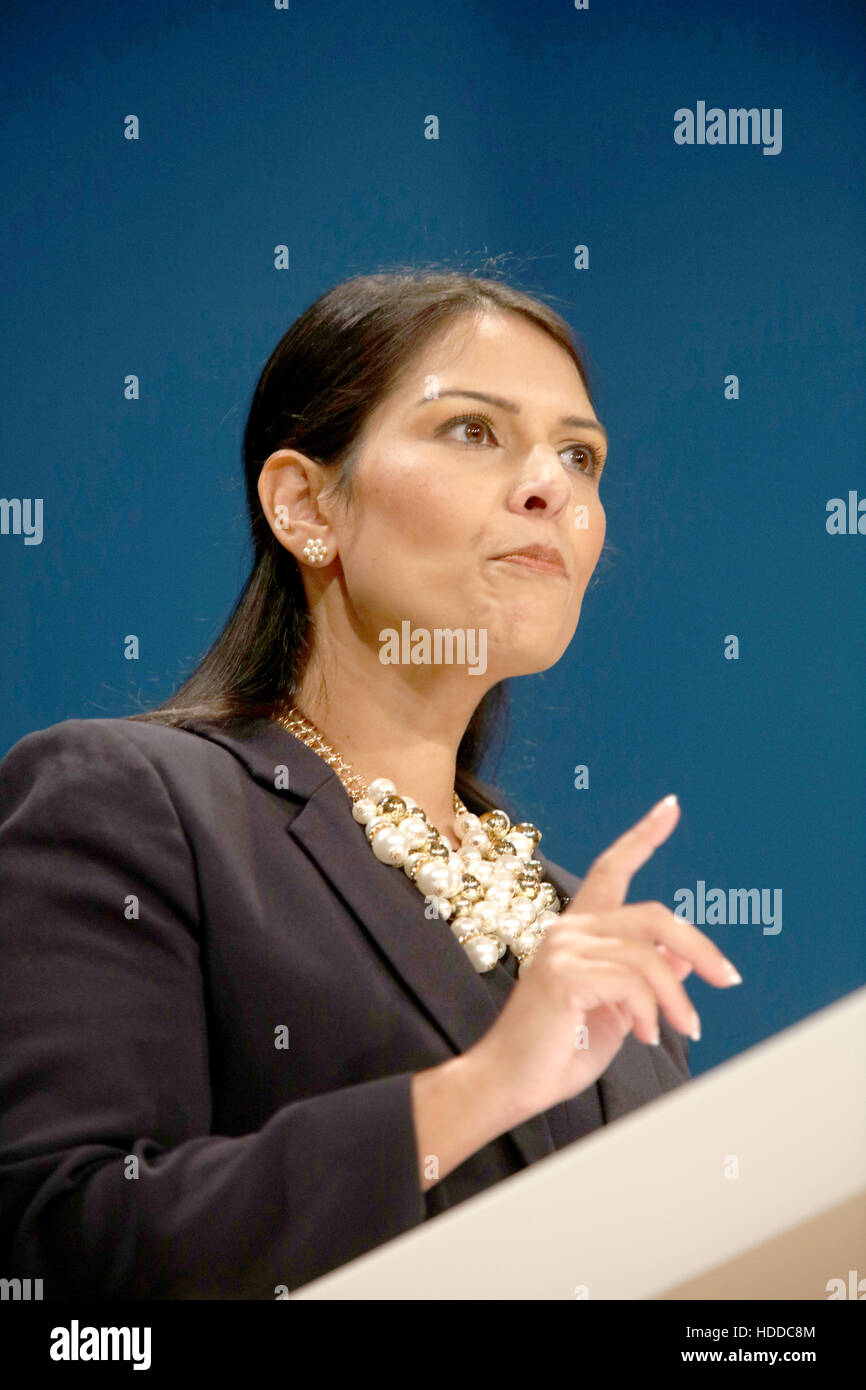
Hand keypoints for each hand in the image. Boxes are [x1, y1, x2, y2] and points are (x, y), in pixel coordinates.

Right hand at [465, 795, 740, 1126]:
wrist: (508, 1086)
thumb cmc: (557, 1052)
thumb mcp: (617, 1011)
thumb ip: (644, 979)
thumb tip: (684, 956)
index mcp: (578, 932)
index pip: (610, 870)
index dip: (642, 836)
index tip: (670, 806)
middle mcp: (568, 929)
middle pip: (653, 915)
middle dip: (699, 946)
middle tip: (729, 979)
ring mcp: (563, 948)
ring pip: (650, 957)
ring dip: (678, 999)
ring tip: (685, 1030)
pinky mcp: (564, 974)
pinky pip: (633, 983)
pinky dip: (652, 1013)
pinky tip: (646, 1036)